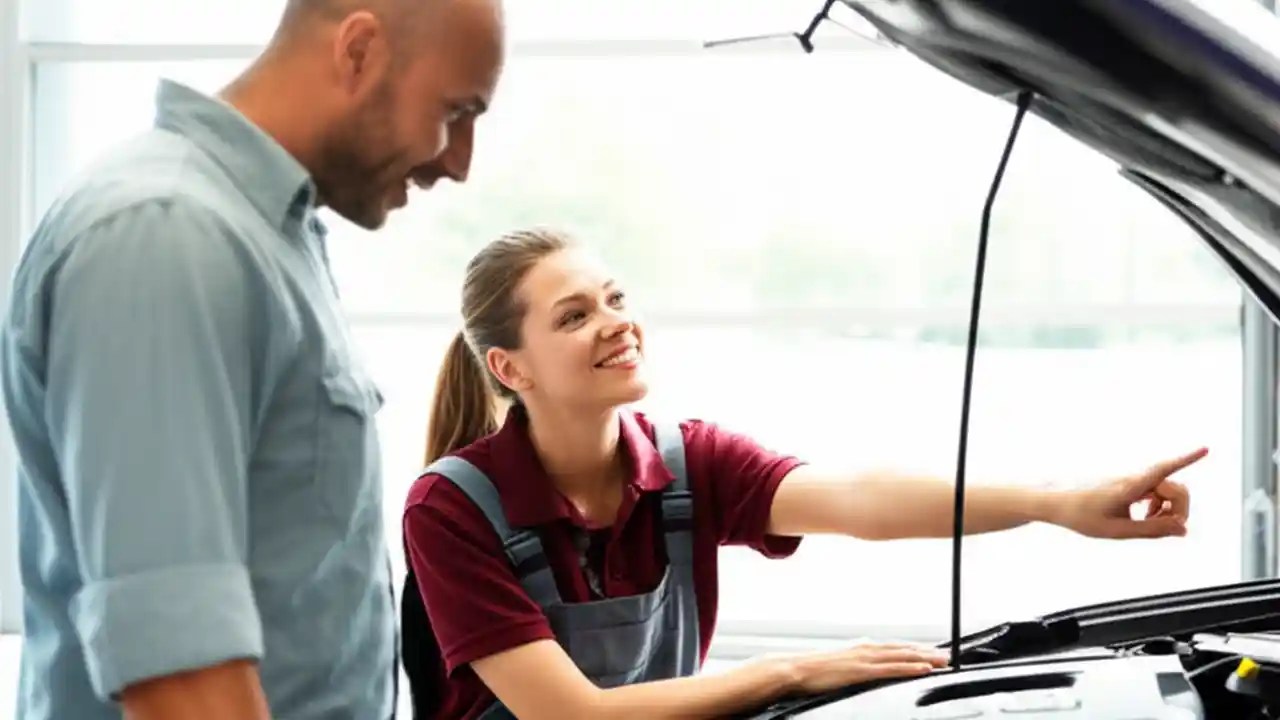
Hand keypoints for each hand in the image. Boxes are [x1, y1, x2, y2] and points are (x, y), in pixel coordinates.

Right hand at [776, 642, 948, 694]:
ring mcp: (865, 659)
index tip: (932, 651)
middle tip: (948, 655)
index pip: (895, 647)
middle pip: (903, 649)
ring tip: (943, 660)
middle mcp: (867, 649)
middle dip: (927, 651)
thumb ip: (854, 664)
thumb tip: (865, 668)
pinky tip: (924, 669)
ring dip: (925, 657)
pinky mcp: (862, 671)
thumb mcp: (838, 664)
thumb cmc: (813, 671)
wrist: (796, 669)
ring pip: (902, 657)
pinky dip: (910, 668)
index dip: (915, 649)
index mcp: (862, 648)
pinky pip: (892, 669)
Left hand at [1053, 447, 1207, 538]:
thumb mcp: (1118, 530)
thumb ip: (1153, 530)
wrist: (1052, 500)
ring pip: (1164, 489)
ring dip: (1166, 508)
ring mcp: (1130, 478)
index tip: (1206, 448)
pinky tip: (1143, 516)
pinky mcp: (1126, 481)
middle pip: (1175, 488)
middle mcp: (1133, 477)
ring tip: (1148, 523)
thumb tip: (1183, 530)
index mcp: (1130, 485)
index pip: (1164, 468)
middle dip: (1180, 509)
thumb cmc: (1080, 515)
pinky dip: (1155, 504)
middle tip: (1171, 530)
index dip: (1187, 459)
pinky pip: (1152, 489)